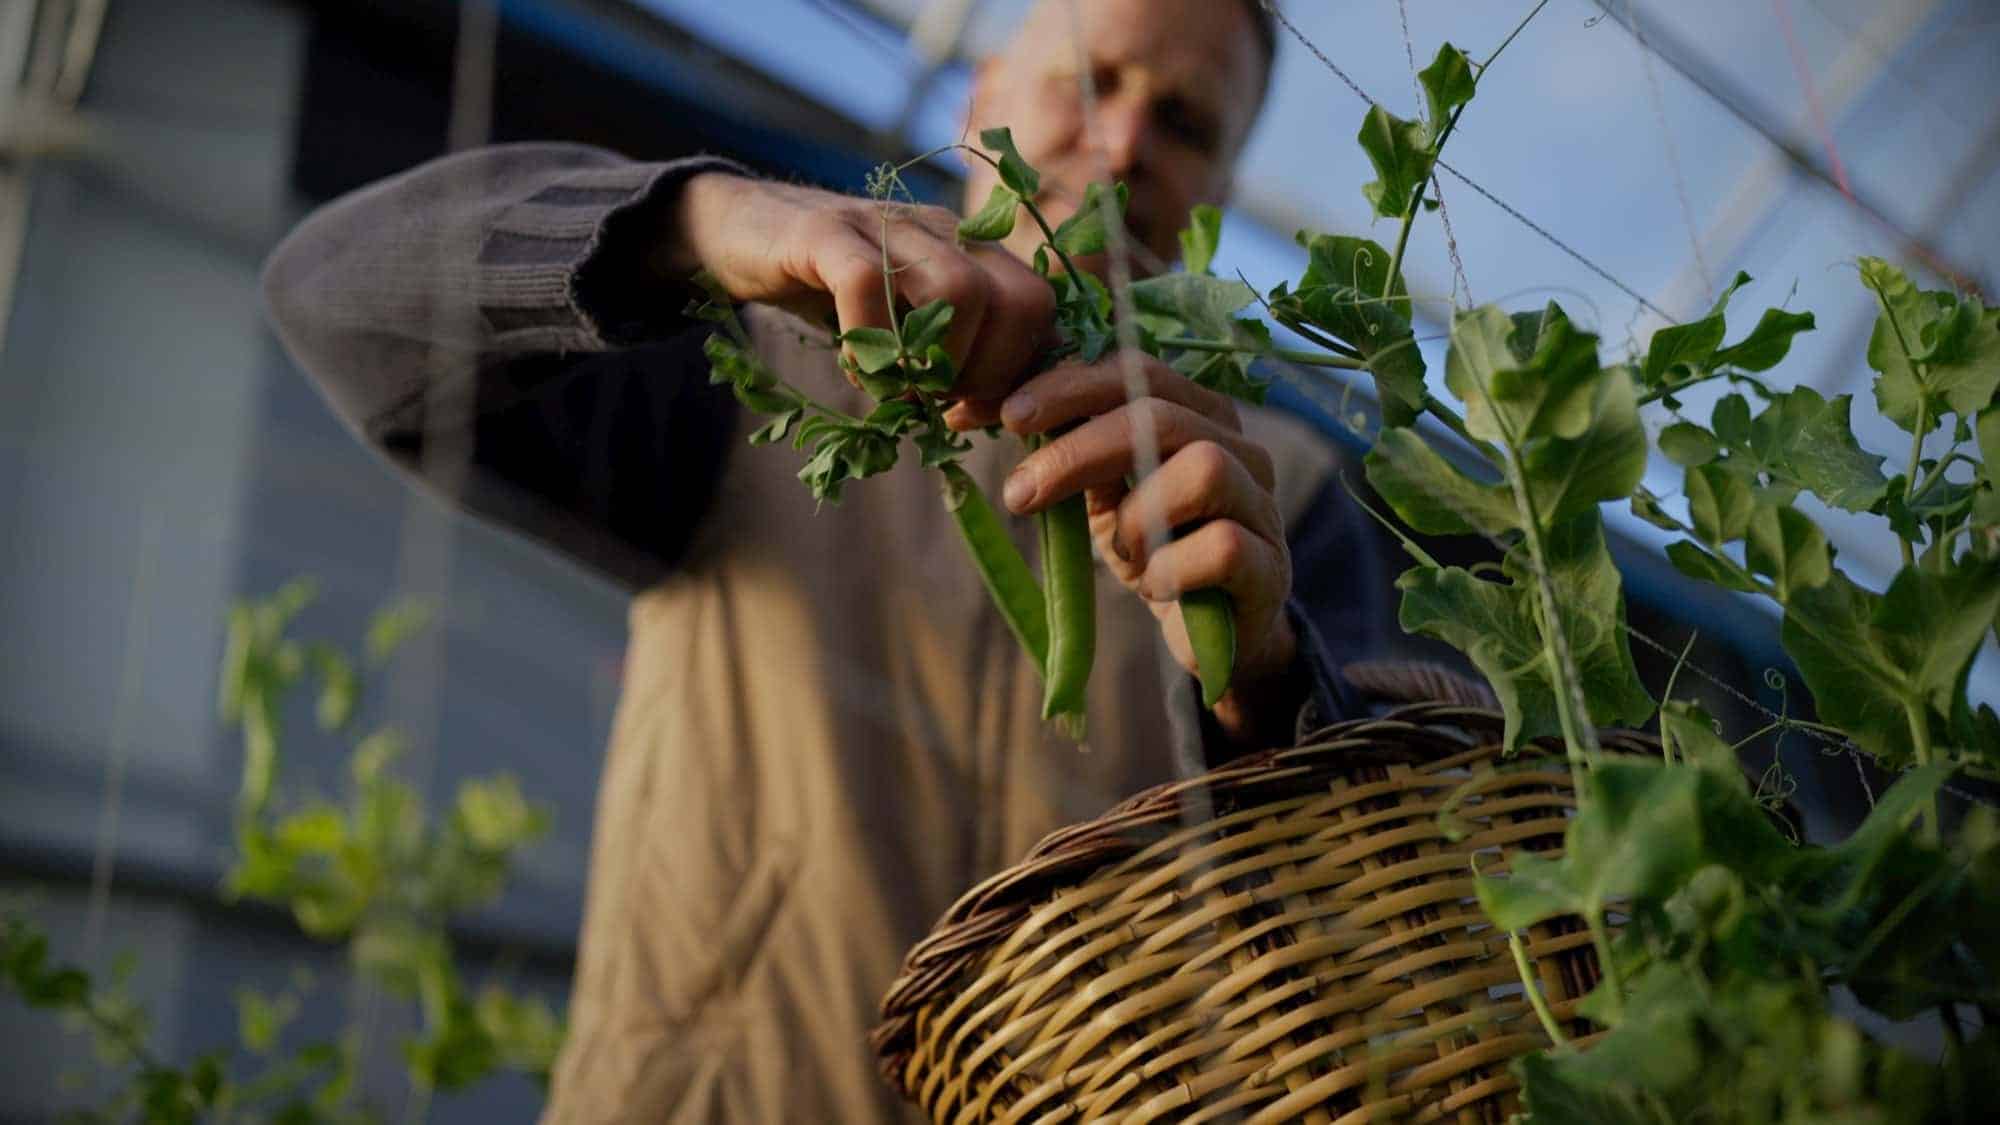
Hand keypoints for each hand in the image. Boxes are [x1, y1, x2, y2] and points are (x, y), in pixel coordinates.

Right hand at [662, 172, 1055, 400]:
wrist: (739, 231)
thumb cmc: (829, 290)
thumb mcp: (901, 322)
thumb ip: (947, 354)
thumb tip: (988, 411)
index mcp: (969, 250)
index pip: (1040, 307)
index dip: (1016, 373)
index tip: (971, 412)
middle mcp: (942, 230)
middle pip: (1019, 299)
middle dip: (988, 374)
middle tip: (939, 405)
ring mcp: (887, 226)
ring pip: (959, 289)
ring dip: (936, 363)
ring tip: (899, 389)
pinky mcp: (826, 232)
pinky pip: (867, 286)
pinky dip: (869, 346)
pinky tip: (854, 369)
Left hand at [978, 352, 1304, 742]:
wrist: (1214, 635)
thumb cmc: (1153, 549)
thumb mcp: (1100, 491)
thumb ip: (1061, 445)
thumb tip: (969, 408)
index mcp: (1196, 412)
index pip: (1132, 369)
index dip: (1062, 385)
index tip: (998, 415)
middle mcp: (1240, 444)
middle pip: (1160, 413)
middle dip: (1078, 447)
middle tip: (1020, 490)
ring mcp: (1263, 503)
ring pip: (1204, 468)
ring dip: (1139, 516)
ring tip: (1121, 554)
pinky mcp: (1270, 565)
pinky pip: (1222, 547)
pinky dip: (1171, 569)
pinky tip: (1155, 587)